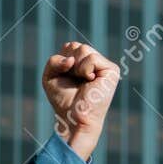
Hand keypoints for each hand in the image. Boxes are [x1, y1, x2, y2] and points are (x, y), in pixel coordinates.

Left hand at [42, 41, 118, 159]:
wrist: (73, 117)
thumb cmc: (63, 99)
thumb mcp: (50, 76)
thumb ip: (54, 61)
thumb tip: (71, 59)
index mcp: (83, 61)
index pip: (69, 46)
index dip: (61, 62)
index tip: (65, 77)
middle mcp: (95, 61)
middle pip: (75, 46)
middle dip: (68, 64)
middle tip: (74, 81)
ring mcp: (104, 65)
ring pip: (83, 49)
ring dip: (76, 68)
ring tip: (82, 82)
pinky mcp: (112, 70)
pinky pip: (92, 58)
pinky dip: (85, 70)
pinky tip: (90, 81)